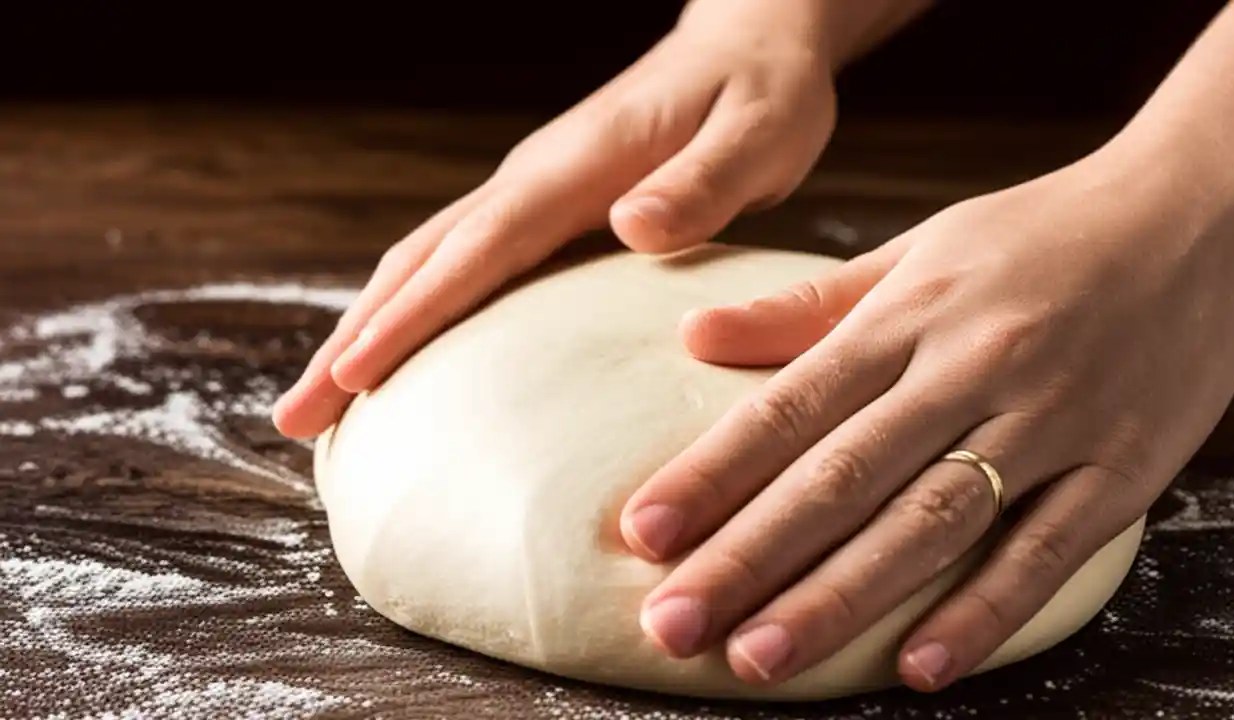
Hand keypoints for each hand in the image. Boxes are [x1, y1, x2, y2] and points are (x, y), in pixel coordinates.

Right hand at [272, 14, 837, 437]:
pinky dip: (416, 314)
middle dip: (354, 339)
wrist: (747, 42)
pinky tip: (404, 357)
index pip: (474, 251)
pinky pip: (460, 267)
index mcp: (572, 170)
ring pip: (426, 265)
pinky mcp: (543, 210)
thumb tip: (629, 228)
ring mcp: (529, 194)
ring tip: (323, 402)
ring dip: (369, 329)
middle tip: (294, 417)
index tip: (350, 375)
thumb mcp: (759, 135)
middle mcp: (530, 181)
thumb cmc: (762, 93)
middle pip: (419, 263)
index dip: (411, 316)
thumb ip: (701, 184)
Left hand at [619, 158, 1233, 689]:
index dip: (711, 474)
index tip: (643, 532)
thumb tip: (695, 336)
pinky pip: (1045, 550)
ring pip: (928, 522)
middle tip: (671, 625)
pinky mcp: (1121, 468)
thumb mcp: (916, 252)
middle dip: (748, 557)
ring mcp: (1048, 422)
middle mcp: (967, 370)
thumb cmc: (1038, 236)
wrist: (1195, 212)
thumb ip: (806, 306)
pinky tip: (917, 666)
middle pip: (841, 477)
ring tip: (759, 655)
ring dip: (839, 597)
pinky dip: (982, 610)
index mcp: (908, 317)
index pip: (789, 408)